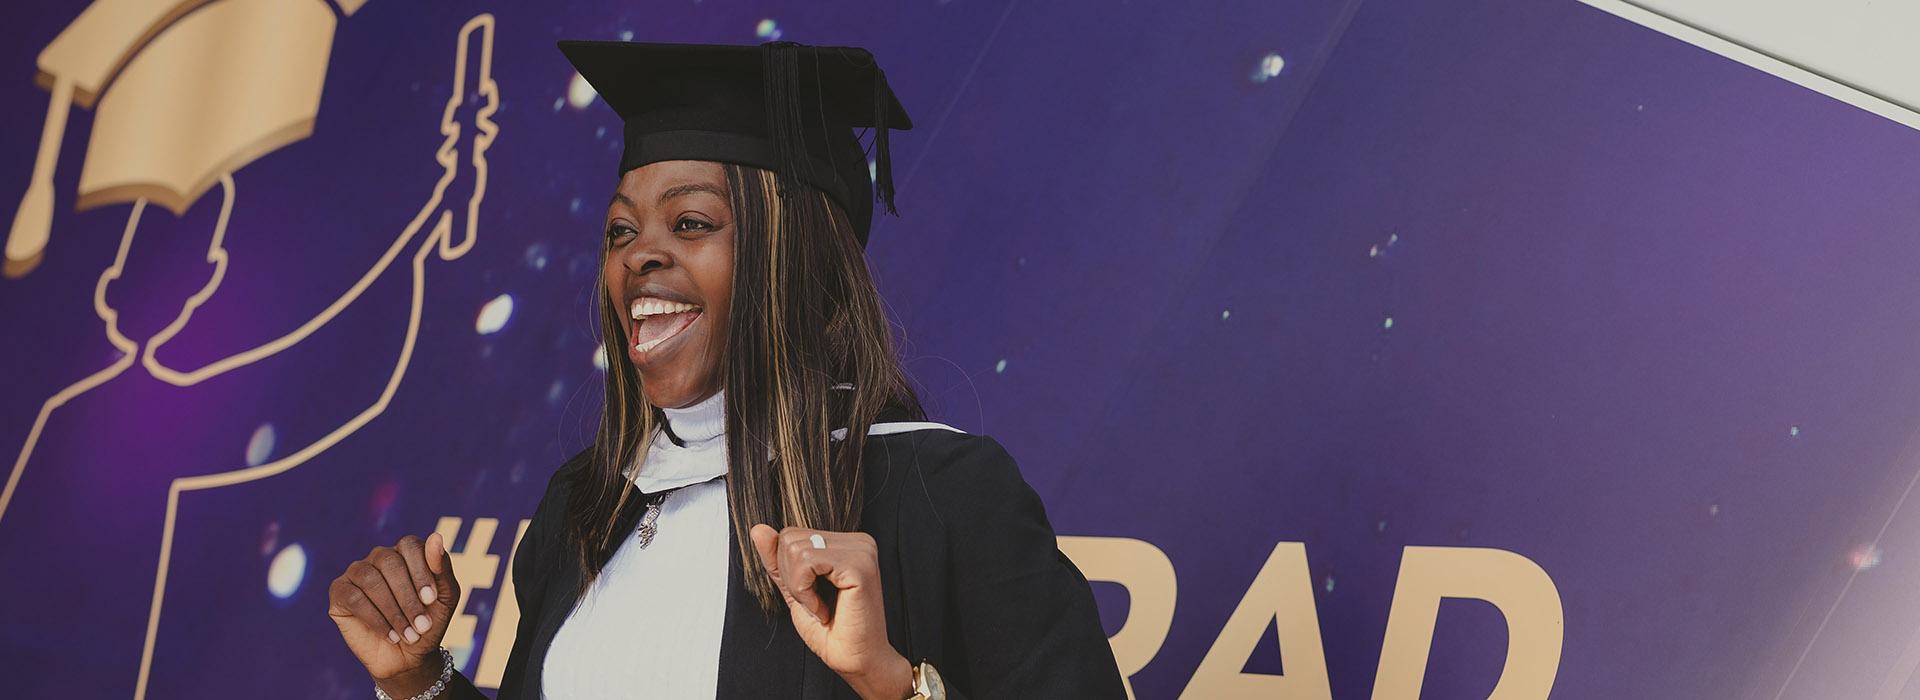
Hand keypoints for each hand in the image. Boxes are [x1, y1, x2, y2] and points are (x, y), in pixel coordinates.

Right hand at [327, 532, 462, 696]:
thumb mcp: (445, 597)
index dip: (421, 572)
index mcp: (405, 552)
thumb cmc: (429, 622)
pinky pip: (354, 598)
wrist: (409, 656)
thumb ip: (442, 566)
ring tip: (408, 634)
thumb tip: (436, 536)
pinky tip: (390, 635)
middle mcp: (379, 557)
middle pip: (389, 561)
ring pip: (370, 580)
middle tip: (421, 625)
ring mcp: (357, 572)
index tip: (431, 600)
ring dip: (393, 611)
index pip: (410, 545)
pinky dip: (376, 619)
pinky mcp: (339, 592)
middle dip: (408, 597)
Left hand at [750, 524, 913, 699]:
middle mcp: (859, 541)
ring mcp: (862, 550)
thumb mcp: (795, 589)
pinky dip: (805, 591)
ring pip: (796, 549)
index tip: (812, 596)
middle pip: (790, 538)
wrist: (854, 660)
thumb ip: (778, 559)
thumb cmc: (831, 631)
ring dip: (799, 588)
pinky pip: (807, 562)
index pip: (791, 534)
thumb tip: (758, 529)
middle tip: (816, 604)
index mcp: (848, 542)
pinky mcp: (859, 565)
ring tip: (821, 607)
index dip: (788, 571)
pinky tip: (824, 609)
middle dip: (792, 578)